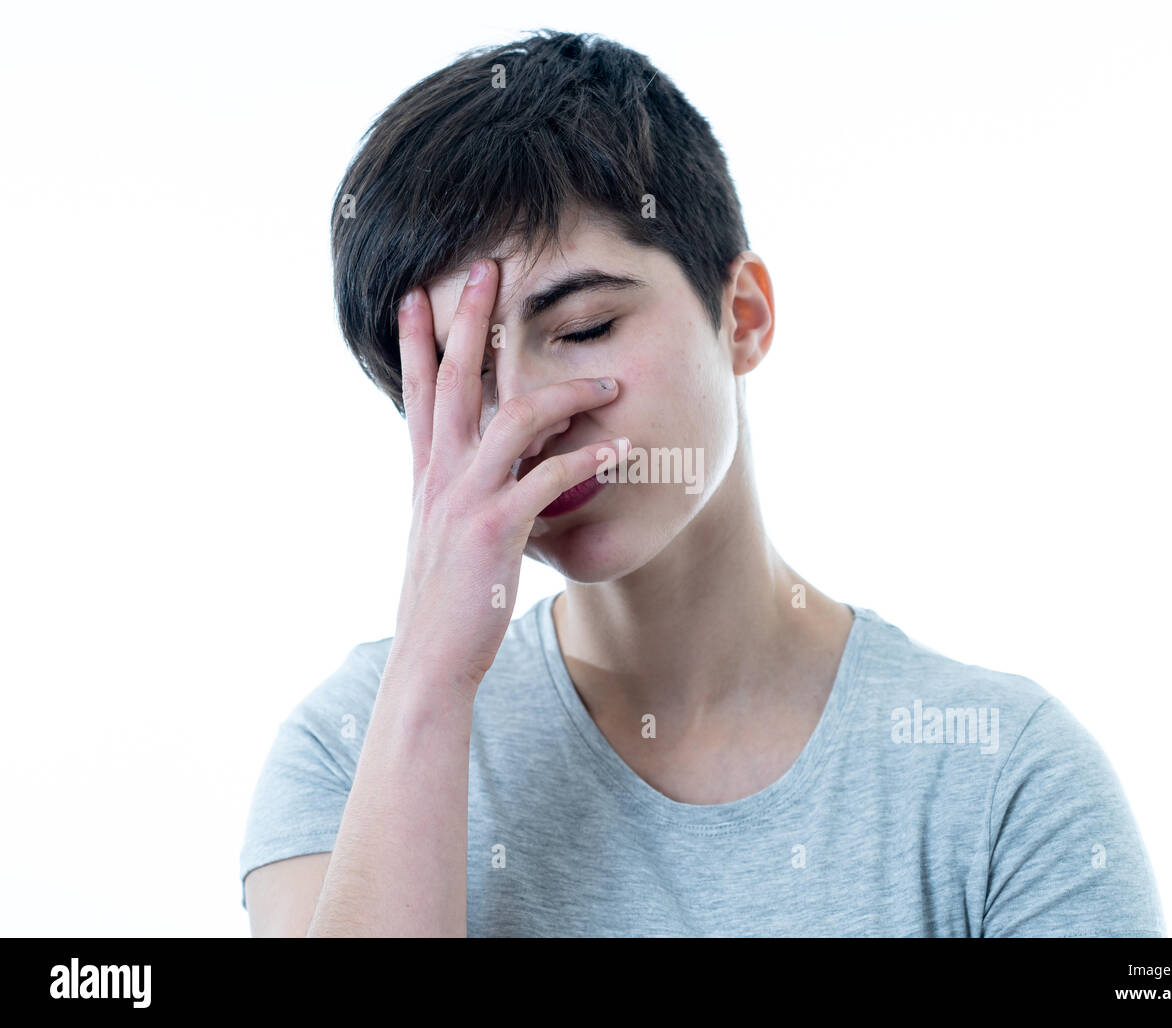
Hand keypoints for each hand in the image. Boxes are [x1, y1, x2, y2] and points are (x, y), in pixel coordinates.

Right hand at [385, 258, 624, 702]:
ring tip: (608, 381)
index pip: (419, 391)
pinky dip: (589, 459)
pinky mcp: (494, 528)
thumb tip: (506, 467)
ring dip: (564, 391)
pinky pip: (549, 478)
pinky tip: (622, 449)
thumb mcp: (447, 535)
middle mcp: (440, 475)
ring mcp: (465, 498)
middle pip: (455, 381)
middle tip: (486, 267)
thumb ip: (469, 492)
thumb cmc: (450, 599)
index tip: (420, 294)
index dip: (420, 341)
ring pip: (512, 418)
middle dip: (469, 320)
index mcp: (427, 473)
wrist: (431, 658)